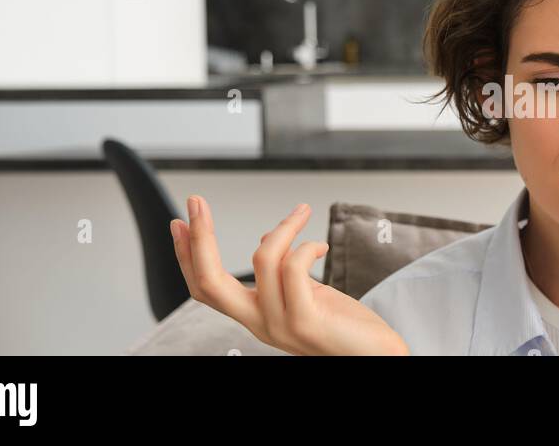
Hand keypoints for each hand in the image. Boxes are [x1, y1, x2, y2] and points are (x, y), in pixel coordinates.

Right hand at [170, 195, 409, 355]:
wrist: (377, 357)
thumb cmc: (345, 326)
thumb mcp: (305, 293)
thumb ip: (283, 271)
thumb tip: (270, 236)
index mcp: (254, 316)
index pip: (205, 288)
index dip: (187, 255)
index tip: (180, 222)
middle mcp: (260, 324)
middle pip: (210, 281)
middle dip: (199, 237)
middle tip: (196, 202)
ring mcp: (280, 326)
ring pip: (261, 261)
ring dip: (282, 228)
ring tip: (301, 214)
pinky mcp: (306, 322)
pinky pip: (294, 269)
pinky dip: (306, 246)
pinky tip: (321, 246)